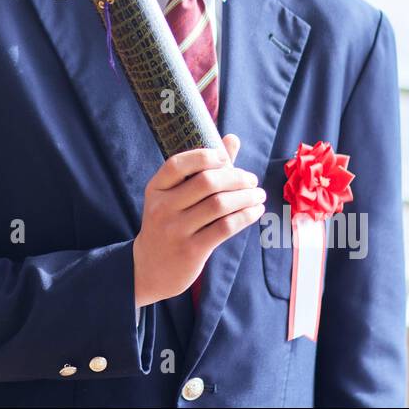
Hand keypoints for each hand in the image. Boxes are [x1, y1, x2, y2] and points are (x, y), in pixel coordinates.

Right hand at [132, 134, 265, 307]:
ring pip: (219, 205)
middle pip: (206, 182)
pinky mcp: (192, 250)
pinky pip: (225, 227)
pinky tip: (255, 211)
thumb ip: (203, 168)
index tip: (225, 158)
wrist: (150, 269)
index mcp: (155, 189)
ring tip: (258, 195)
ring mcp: (176, 230)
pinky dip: (245, 216)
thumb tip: (232, 139)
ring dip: (246, 197)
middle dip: (236, 178)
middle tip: (252, 180)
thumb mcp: (174, 197)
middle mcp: (162, 208)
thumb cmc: (169, 225)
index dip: (204, 156)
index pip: (177, 164)